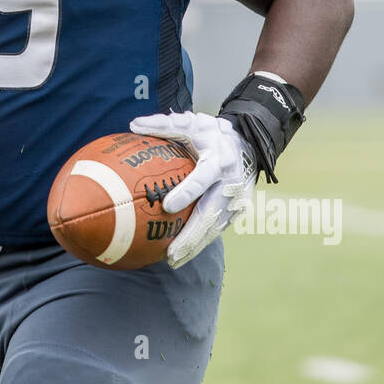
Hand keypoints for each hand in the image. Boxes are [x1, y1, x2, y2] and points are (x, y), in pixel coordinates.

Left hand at [129, 111, 254, 268]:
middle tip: (171, 252)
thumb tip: (134, 124)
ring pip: (215, 228)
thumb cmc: (213, 134)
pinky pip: (216, 229)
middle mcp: (230, 183)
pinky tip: (183, 253)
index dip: (187, 193)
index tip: (167, 206)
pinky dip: (201, 242)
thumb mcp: (192, 123)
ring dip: (195, 245)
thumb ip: (163, 125)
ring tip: (174, 259)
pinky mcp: (236, 211)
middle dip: (192, 235)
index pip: (202, 179)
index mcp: (219, 160)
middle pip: (211, 214)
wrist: (249, 142)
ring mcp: (236, 200)